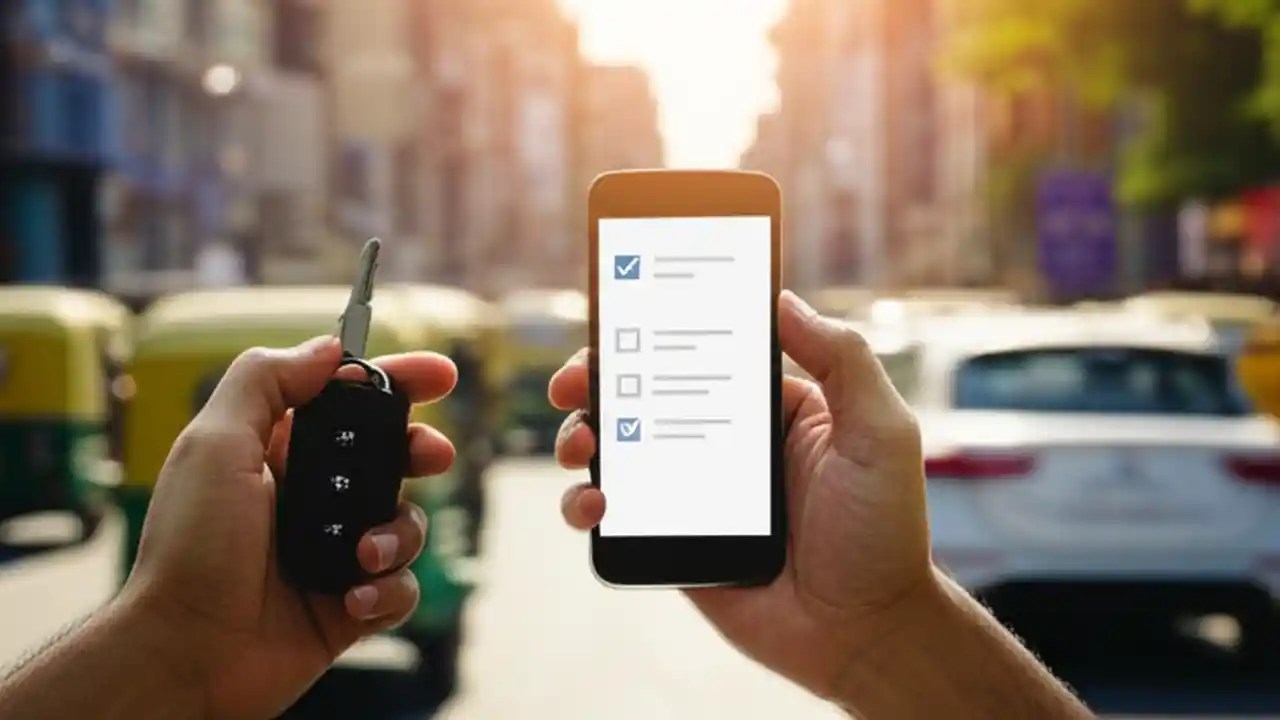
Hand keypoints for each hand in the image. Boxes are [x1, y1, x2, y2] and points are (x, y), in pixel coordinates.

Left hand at [117, 337, 456, 717]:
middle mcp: (312, 497)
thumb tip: (328, 349)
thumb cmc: (188, 549)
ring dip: (397, 534)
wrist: (185, 652)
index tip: (440, 373)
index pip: (349, 401)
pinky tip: (352, 600)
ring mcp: (334, 552)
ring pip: (405, 523)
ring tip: (363, 554)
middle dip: (421, 451)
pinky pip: (399, 588)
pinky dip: (387, 591)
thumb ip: (266, 381)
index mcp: (280, 452)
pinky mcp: (349, 604)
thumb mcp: (213, 444)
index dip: (398, 381)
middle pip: (394, 457)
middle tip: (432, 455)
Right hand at [548, 291, 934, 699]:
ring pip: (618, 452)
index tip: (618, 313)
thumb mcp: (880, 431)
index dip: (654, 331)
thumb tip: (781, 299)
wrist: (865, 634)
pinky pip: (617, 516)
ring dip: (581, 437)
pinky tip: (594, 504)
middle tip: (573, 381)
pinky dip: (587, 504)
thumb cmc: (885, 530)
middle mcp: (725, 444)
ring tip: (579, 444)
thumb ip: (842, 360)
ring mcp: (693, 493)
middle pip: (645, 395)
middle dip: (598, 380)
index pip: (702, 352)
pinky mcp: (672, 541)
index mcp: (770, 407)